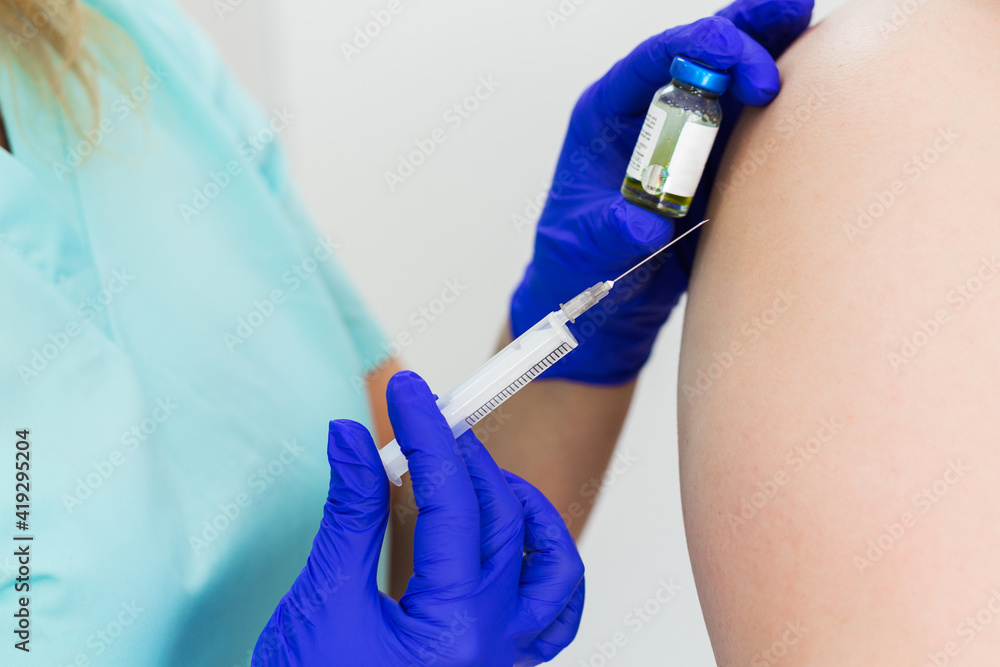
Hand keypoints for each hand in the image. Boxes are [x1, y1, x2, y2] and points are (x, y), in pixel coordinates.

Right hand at [253, 371, 584, 665]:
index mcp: (451, 630)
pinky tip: (511, 533)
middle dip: (464, 459)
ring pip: (554, 563)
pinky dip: (544, 558)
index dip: (431, 437)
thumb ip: (349, 516)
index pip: (453, 503)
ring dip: (521, 505)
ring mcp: (510, 661)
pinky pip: (556, 609)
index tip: (410, 394)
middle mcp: (498, 646)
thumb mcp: (322, 605)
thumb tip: (351, 439)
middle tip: (424, 421)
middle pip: (502, 520)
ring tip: (475, 475)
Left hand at [510, 0, 813, 383]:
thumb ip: (611, 229)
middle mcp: (647, 111)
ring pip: (729, 77)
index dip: (702, 50)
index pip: (654, 59)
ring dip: (769, 48)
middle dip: (744, 29)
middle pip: (697, 52)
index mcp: (607, 113)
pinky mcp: (710, 158)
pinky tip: (813, 79)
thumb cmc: (577, 260)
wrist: (601, 293)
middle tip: (794, 7)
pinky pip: (745, 119)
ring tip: (808, 18)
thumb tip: (646, 225)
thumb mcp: (585, 245)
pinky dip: (779, 98)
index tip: (747, 69)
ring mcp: (682, 131)